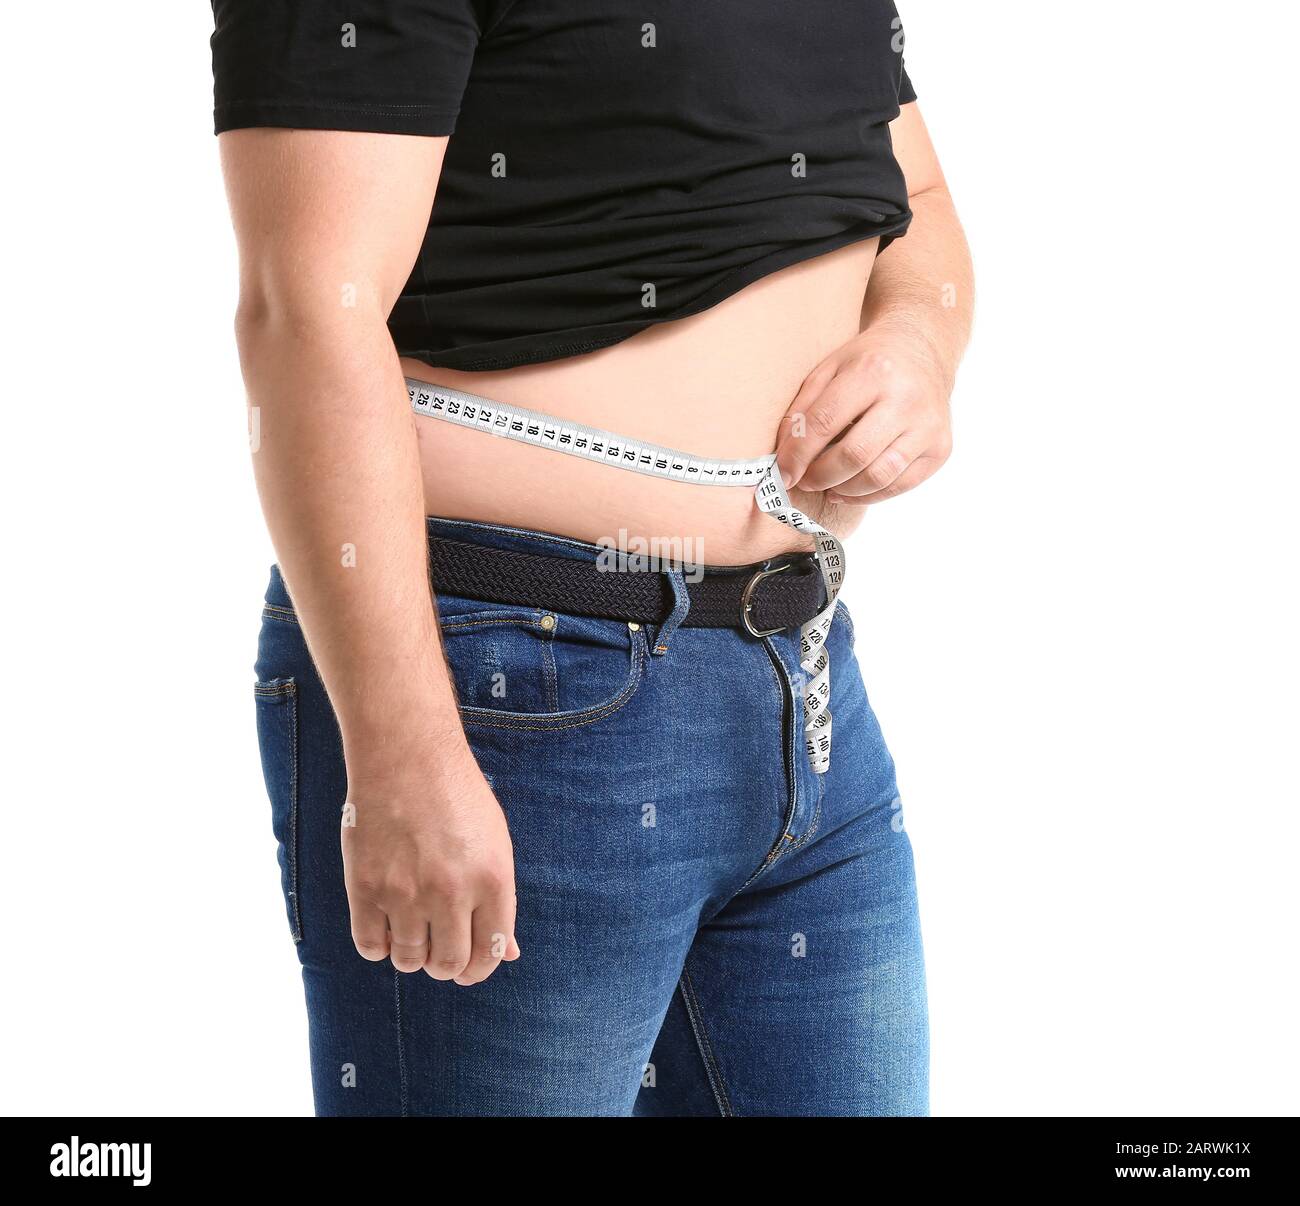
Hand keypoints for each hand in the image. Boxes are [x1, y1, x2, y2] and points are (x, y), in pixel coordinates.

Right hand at [342, 743, 519, 984]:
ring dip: (411, 955)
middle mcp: (451, 891)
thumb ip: (500, 901)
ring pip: (408, 961)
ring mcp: (405, 891)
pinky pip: (370, 946)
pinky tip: (385, 924)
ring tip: (412, 930)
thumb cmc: (457, 797)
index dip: (478, 969)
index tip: (467, 968)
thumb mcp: (495, 842)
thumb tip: (509, 953)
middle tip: (438, 950)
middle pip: (447, 964)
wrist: (407, 756)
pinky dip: (379, 945)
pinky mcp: (365, 887)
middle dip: (444, 966)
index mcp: (492, 880)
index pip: (490, 953)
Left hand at [775, 323, 953, 504]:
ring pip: (878, 477)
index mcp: (873, 371)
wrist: (923, 351)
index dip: (798, 454)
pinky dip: (867, 495)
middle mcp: (907, 399)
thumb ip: (803, 409)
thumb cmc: (867, 363)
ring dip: (843, 489)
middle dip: (820, 476)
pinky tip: (849, 489)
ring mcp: (928, 426)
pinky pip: (898, 486)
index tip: (782, 473)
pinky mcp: (940, 448)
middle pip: (854, 455)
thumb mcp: (829, 369)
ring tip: (827, 484)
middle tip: (804, 480)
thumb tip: (784, 460)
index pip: (825, 422)